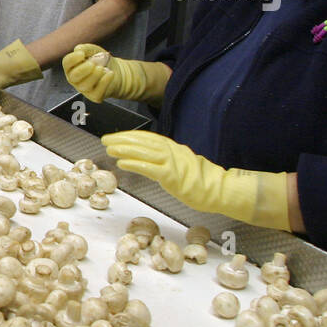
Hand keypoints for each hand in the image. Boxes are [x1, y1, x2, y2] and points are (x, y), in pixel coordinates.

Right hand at [63, 43, 169, 102]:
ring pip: (86, 84)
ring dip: (94, 74)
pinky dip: (104, 82)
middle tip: (93, 62)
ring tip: (103, 66)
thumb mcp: (97, 51)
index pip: (67, 64)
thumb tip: (79, 48)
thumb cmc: (107, 62)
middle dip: (84, 68)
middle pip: (75, 75)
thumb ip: (87, 48)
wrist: (121, 73)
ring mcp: (87, 90)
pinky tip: (109, 74)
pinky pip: (98, 92)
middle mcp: (78, 82)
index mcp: (74, 69)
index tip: (80, 53)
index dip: (72, 59)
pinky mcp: (98, 97)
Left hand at [101, 131, 291, 229]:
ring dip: (124, 149)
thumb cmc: (203, 181)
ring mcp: (173, 163)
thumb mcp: (184, 164)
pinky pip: (150, 168)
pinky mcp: (172, 176)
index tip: (116, 136)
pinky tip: (122, 163)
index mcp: (176, 148)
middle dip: (123, 139)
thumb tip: (152, 158)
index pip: (149, 138)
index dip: (131, 136)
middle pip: (144, 142)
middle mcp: (173, 152)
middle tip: (106, 139)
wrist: (221, 190)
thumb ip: (169, 160)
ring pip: (144, 152)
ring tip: (110, 148)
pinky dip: (135, 164)